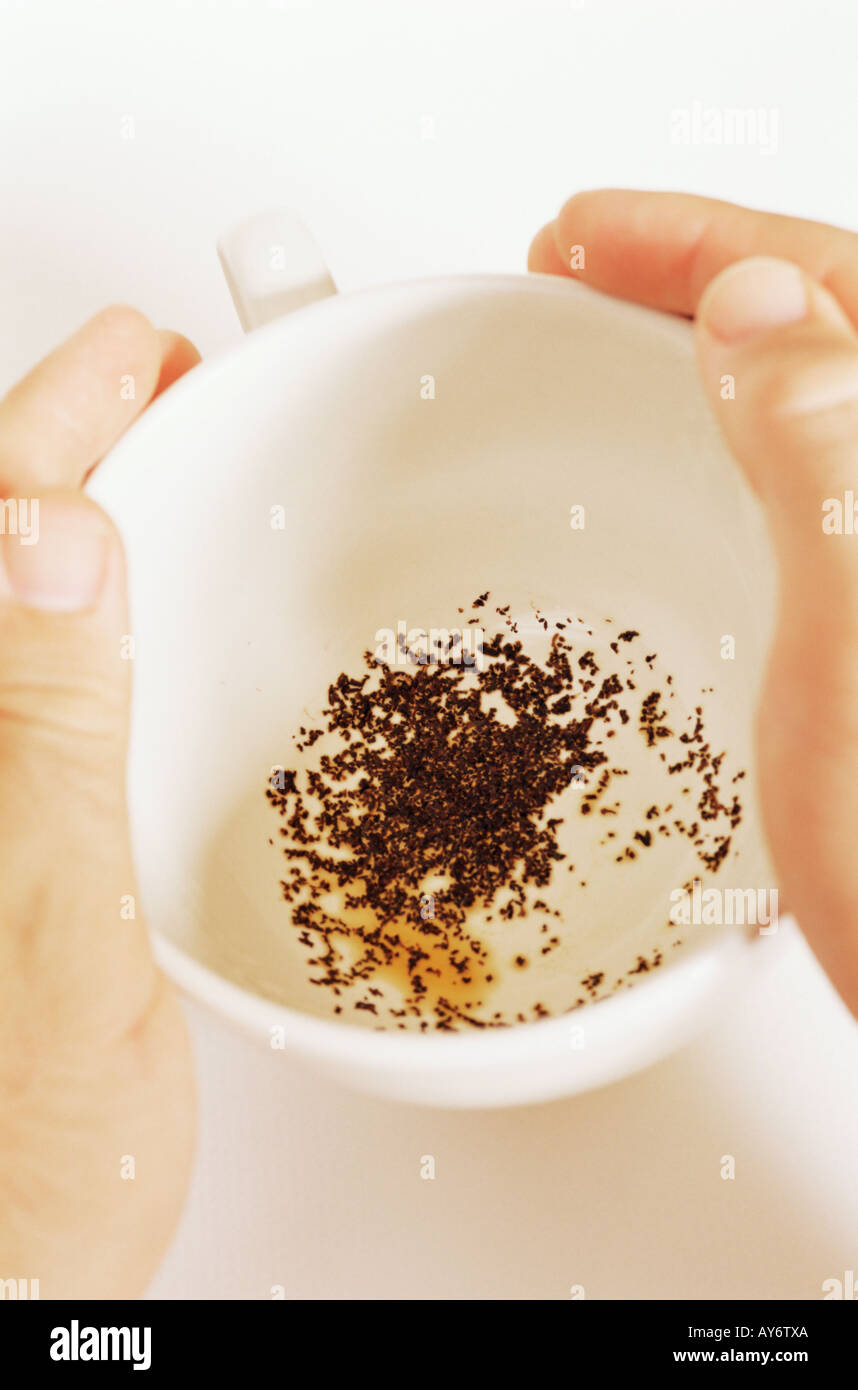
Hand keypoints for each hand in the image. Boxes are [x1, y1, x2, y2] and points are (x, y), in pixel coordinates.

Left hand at [0, 308, 198, 1296]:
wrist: (11, 1270)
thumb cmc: (18, 1154)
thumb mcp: (51, 935)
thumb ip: (47, 736)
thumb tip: (47, 543)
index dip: (52, 417)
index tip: (136, 350)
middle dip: (67, 440)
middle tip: (150, 378)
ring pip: (21, 615)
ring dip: (84, 517)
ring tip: (155, 458)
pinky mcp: (18, 846)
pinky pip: (53, 693)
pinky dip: (102, 620)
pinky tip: (142, 610)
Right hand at [531, 191, 857, 1017]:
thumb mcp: (854, 640)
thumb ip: (824, 452)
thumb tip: (762, 303)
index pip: (840, 294)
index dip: (707, 242)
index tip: (587, 233)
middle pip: (826, 334)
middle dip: (700, 276)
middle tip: (585, 259)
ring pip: (804, 412)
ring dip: (710, 355)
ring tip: (612, 329)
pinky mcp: (854, 631)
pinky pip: (788, 497)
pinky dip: (720, 455)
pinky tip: (672, 461)